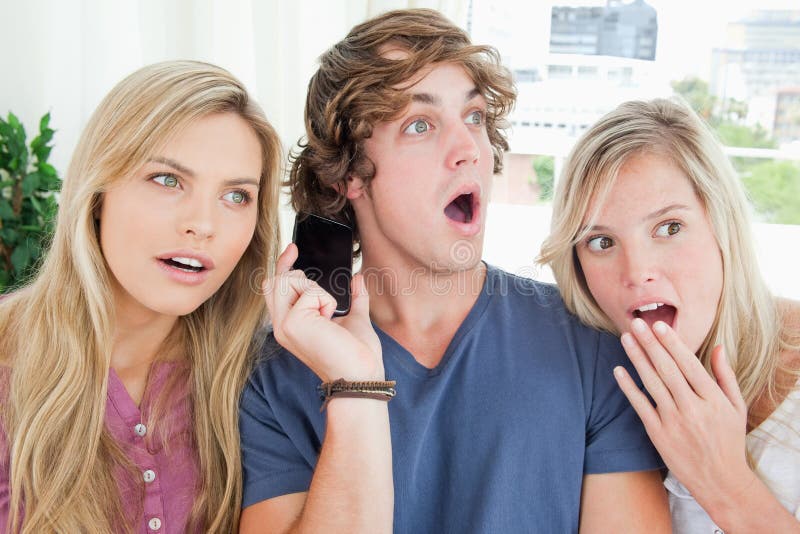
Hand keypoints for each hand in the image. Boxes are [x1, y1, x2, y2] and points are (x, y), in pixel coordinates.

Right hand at [264, 243, 382, 381]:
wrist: (362, 375)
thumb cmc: (358, 354)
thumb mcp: (355, 318)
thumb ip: (355, 298)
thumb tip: (357, 278)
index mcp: (291, 325)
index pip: (275, 288)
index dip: (282, 265)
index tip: (293, 248)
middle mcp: (282, 326)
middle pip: (276, 280)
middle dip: (301, 278)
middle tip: (323, 299)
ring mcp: (284, 325)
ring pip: (288, 280)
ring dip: (314, 289)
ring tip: (328, 312)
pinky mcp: (292, 322)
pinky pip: (308, 291)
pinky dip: (325, 299)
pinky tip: (330, 319)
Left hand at [613, 318, 756, 515]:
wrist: (720, 480)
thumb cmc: (729, 439)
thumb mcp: (736, 407)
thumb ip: (726, 376)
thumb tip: (719, 346)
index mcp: (713, 399)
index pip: (689, 364)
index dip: (672, 343)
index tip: (659, 325)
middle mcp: (693, 408)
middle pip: (667, 369)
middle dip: (650, 343)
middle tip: (636, 322)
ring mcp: (674, 422)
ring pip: (652, 383)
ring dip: (637, 358)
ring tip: (626, 338)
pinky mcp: (658, 434)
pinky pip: (640, 406)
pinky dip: (628, 388)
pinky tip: (618, 370)